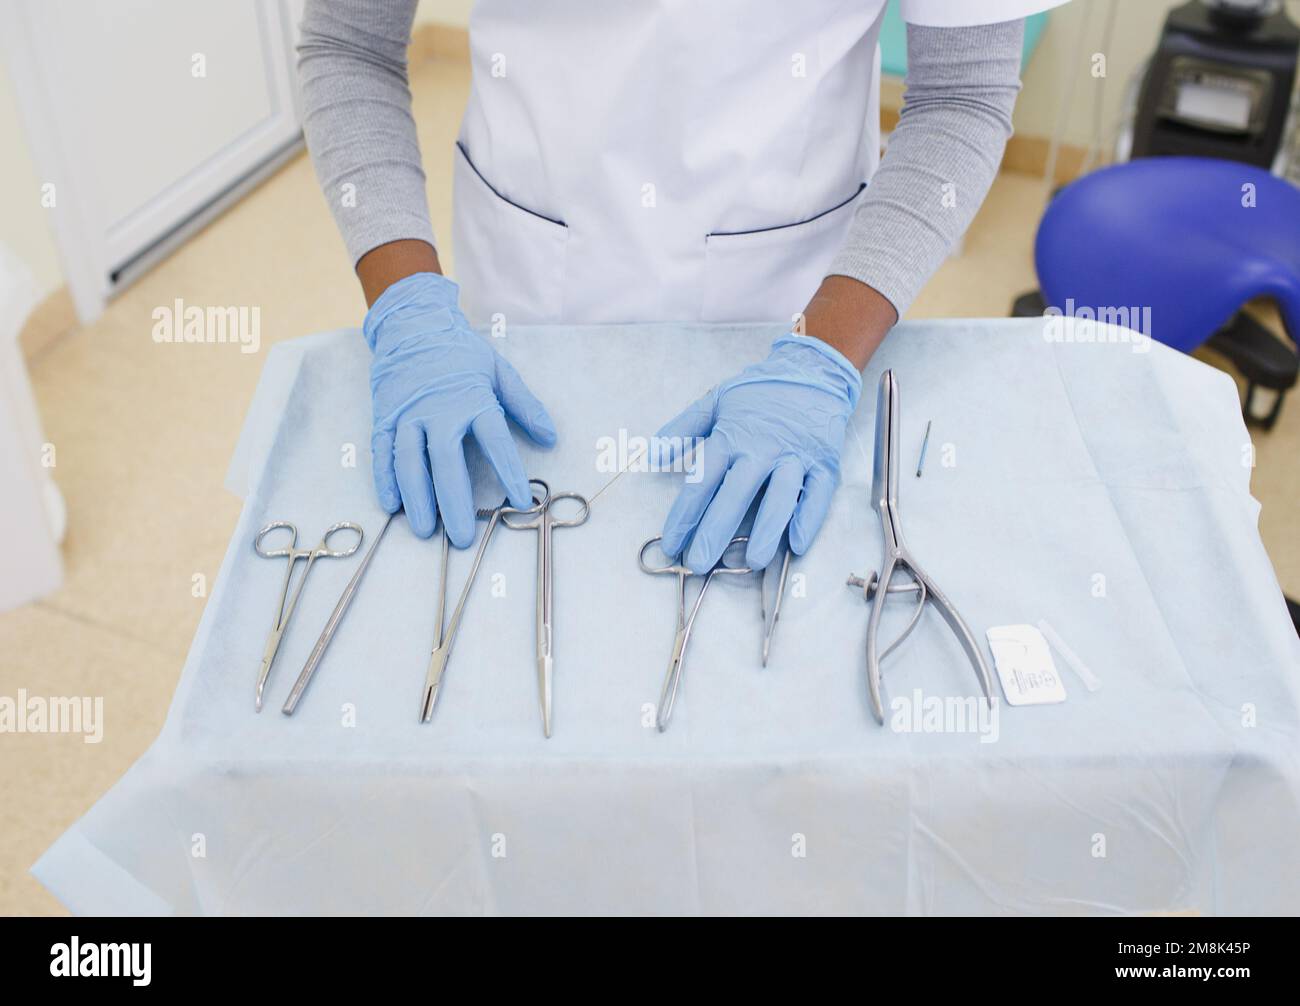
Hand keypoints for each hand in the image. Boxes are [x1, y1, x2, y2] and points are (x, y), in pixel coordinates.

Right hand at [364, 272, 555, 543]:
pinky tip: (392, 506)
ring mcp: (407, 414)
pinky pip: (382, 452)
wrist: (412, 324)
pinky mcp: (384, 417)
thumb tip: (551, 436)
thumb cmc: (460, 353)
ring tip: (424, 530)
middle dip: (453, 501)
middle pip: (445, 461)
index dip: (508, 472)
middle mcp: (438, 409)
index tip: (520, 501)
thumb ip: (524, 405)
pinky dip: (385, 479)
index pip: (495, 441)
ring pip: (409, 461)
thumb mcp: (499, 371)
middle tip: (461, 537)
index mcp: (473, 398)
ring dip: (417, 498)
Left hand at [657, 334, 861, 573]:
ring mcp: (795, 456)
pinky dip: (808, 519)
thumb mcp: (715, 402)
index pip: (702, 481)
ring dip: (766, 531)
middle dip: (715, 532)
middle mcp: (762, 449)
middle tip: (699, 564)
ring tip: (752, 562)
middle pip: (735, 494)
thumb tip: (652, 456)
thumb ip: (682, 430)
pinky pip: (817, 495)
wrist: (812, 370)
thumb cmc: (760, 392)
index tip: (672, 544)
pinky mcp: (824, 463)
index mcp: (731, 436)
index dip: (684, 515)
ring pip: (779, 498)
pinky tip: (797, 544)